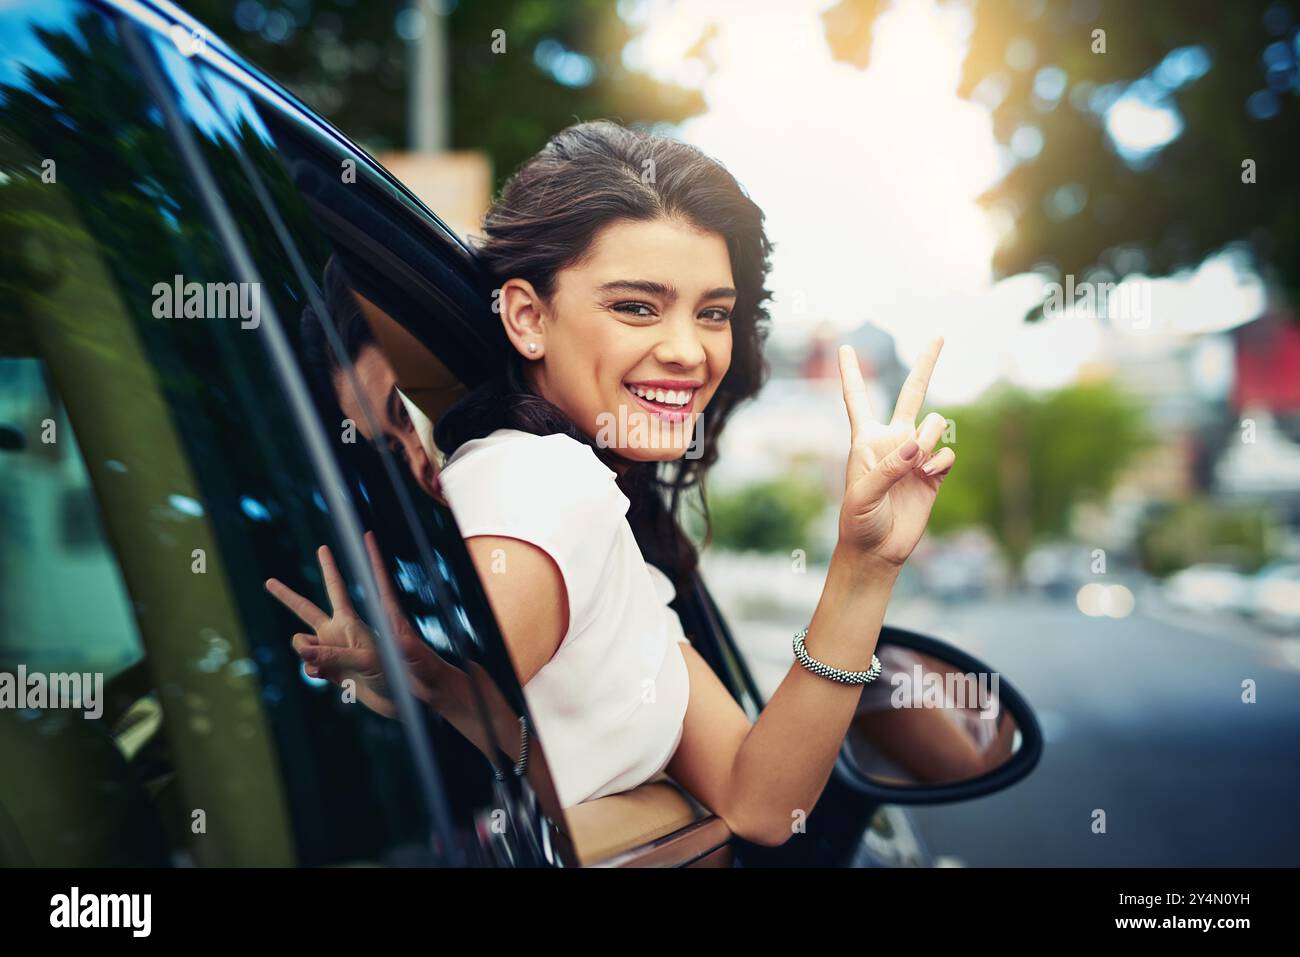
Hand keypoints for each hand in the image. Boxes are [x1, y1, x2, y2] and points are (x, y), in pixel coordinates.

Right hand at [264, 533, 447, 715]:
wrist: (403, 699)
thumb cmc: (399, 672)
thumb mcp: (369, 660)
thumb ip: (334, 655)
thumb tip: (303, 651)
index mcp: (353, 621)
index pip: (337, 587)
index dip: (330, 567)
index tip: (324, 545)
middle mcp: (340, 632)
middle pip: (307, 609)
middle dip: (286, 596)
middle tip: (268, 581)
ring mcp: (333, 651)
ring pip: (301, 644)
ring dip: (305, 653)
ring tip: (325, 666)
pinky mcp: (331, 670)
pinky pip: (308, 665)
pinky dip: (312, 670)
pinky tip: (328, 678)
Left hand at [836, 336, 954, 566]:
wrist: (877, 550)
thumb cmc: (859, 521)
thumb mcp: (864, 495)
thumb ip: (890, 467)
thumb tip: (917, 445)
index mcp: (866, 439)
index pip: (857, 397)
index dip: (850, 372)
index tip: (844, 346)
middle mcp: (893, 440)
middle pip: (911, 394)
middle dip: (925, 365)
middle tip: (940, 335)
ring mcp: (915, 455)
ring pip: (935, 424)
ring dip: (931, 437)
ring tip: (918, 465)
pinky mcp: (933, 473)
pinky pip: (947, 453)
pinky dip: (941, 463)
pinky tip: (929, 478)